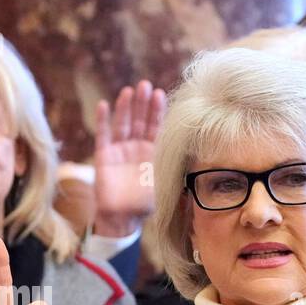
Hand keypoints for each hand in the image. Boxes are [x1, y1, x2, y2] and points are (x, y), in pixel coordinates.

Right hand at [92, 80, 166, 236]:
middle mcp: (137, 147)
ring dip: (125, 107)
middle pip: (140, 120)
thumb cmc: (146, 204)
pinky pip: (103, 135)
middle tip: (146, 85)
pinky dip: (103, 120)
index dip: (158, 111)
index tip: (161, 94)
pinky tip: (105, 105)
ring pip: (123, 123)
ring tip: (129, 91)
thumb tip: (202, 155)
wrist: (123, 218)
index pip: (157, 126)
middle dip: (143, 103)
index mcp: (153, 152)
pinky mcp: (104, 156)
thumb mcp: (166, 184)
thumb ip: (177, 168)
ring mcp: (120, 150)